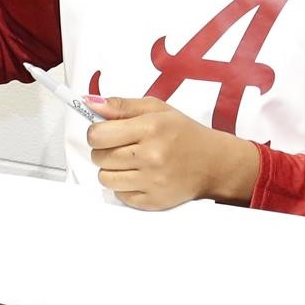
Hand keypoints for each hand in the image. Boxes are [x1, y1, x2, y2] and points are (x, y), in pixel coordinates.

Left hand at [85, 97, 258, 210]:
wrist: (215, 163)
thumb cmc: (184, 133)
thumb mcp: (157, 109)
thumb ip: (122, 106)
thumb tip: (89, 103)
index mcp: (151, 128)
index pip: (98, 135)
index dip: (96, 133)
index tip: (105, 133)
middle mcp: (151, 156)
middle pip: (99, 157)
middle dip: (104, 151)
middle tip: (122, 147)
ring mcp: (152, 181)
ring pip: (105, 179)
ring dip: (112, 170)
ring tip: (129, 163)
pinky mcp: (153, 201)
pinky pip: (120, 196)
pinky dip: (125, 187)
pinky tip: (139, 176)